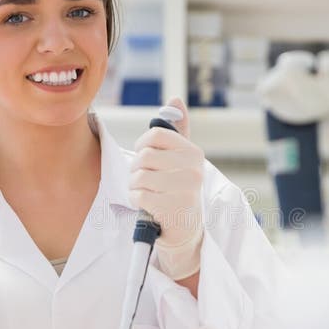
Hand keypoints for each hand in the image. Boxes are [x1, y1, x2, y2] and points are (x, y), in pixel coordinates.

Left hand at [130, 97, 203, 279]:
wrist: (185, 228)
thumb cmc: (178, 189)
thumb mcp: (181, 159)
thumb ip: (177, 130)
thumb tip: (175, 100)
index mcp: (193, 153)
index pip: (155, 136)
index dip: (142, 145)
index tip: (145, 157)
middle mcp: (194, 169)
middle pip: (145, 156)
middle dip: (136, 168)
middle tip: (144, 179)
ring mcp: (186, 190)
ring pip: (140, 176)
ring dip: (134, 186)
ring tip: (145, 192)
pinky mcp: (174, 208)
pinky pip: (140, 195)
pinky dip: (136, 200)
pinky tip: (146, 204)